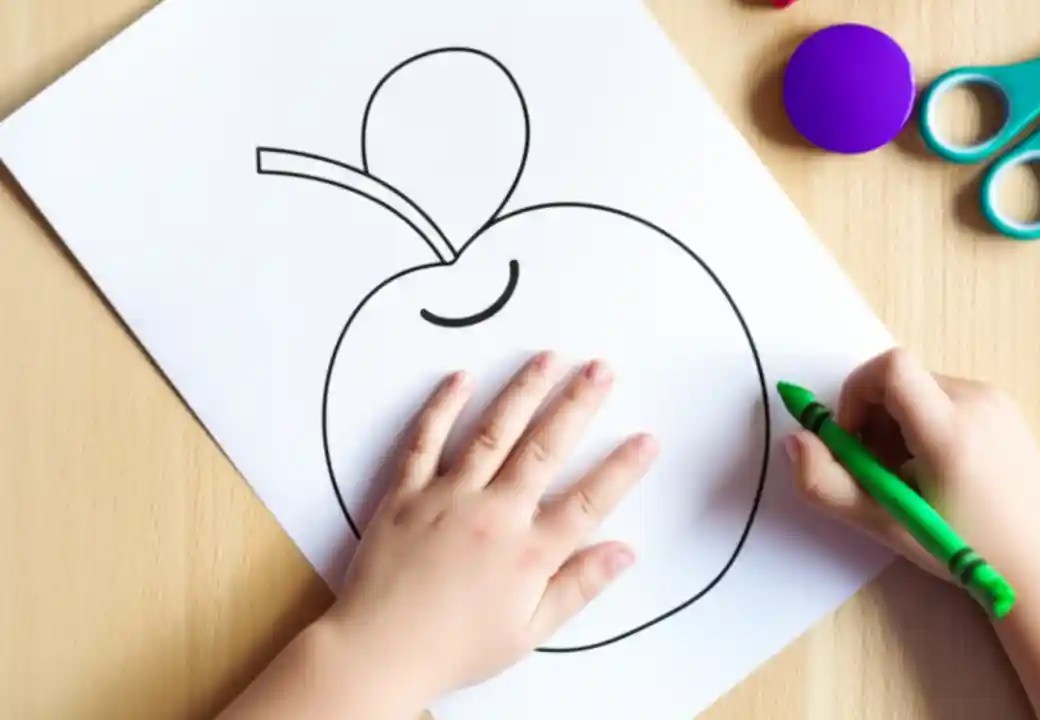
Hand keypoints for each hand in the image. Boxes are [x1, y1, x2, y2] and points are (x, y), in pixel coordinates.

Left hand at [323, 352, 657, 707]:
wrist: (378, 652)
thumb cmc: (454, 647)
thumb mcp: (529, 631)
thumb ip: (578, 586)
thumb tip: (623, 553)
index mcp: (528, 553)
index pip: (588, 502)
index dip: (622, 469)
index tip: (647, 439)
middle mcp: (493, 515)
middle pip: (545, 448)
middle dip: (579, 403)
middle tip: (602, 369)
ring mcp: (448, 497)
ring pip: (493, 432)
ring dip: (524, 390)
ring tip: (549, 357)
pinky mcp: (407, 493)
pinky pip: (426, 440)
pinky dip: (443, 406)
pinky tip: (463, 378)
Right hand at [784, 348, 1039, 718]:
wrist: (1038, 564)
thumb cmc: (961, 548)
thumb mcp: (885, 523)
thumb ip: (828, 484)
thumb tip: (795, 441)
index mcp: (949, 431)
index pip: (890, 367)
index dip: (856, 393)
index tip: (854, 439)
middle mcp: (977, 403)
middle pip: (899, 379)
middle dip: (873, 416)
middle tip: (880, 469)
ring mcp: (996, 401)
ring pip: (919, 387)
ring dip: (897, 422)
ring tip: (909, 473)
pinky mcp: (1004, 407)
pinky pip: (944, 395)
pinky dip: (925, 422)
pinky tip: (936, 467)